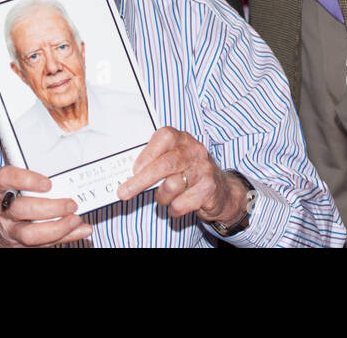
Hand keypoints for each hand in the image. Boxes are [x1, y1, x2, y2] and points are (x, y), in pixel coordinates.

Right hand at [0, 166, 90, 247]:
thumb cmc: (3, 202)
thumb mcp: (9, 186)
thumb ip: (31, 181)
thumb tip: (66, 177)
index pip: (6, 179)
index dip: (26, 180)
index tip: (47, 183)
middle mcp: (0, 210)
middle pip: (22, 209)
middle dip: (50, 208)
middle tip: (70, 204)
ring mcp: (8, 230)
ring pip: (30, 234)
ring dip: (58, 227)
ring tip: (75, 219)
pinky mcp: (18, 246)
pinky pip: (42, 244)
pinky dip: (65, 237)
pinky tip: (79, 230)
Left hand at [116, 127, 246, 225]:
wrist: (223, 191)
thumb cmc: (188, 173)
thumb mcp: (174, 160)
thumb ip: (154, 161)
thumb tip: (126, 174)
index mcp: (182, 138)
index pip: (163, 137)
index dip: (147, 154)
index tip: (133, 170)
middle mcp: (194, 150)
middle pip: (165, 164)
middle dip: (141, 181)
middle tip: (123, 193)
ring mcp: (203, 169)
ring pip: (171, 186)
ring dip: (162, 197)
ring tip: (166, 197)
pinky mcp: (209, 189)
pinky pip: (180, 204)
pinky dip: (174, 210)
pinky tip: (178, 206)